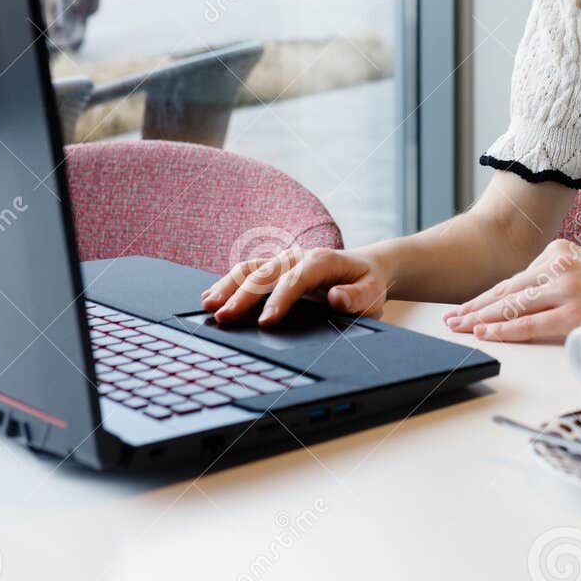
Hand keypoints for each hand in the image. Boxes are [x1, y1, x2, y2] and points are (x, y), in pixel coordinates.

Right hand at [199, 247, 391, 325]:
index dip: (280, 300)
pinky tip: (209, 299)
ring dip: (227, 286)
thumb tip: (337, 298)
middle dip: (242, 295)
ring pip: (249, 269)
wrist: (366, 267)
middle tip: (223, 317)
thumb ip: (357, 297)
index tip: (266, 322)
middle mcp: (298, 257)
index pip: (297, 280)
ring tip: (207, 306)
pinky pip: (247, 274)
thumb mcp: (372, 293)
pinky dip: (227, 284)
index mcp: (322, 261)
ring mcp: (283, 262)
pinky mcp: (274, 270)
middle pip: (265, 273)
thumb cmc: (367, 284)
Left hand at [441, 239, 580, 342]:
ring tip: (460, 327)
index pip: (514, 278)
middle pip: (506, 290)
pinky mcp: (574, 313)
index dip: (486, 295)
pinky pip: (530, 324)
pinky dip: (504, 329)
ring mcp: (566, 288)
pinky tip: (486, 332)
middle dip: (475, 306)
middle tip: (450, 318)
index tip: (465, 306)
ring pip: (512, 306)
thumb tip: (520, 298)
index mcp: (559, 251)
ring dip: (481, 318)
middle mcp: (559, 265)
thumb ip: (553, 276)